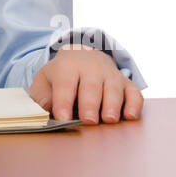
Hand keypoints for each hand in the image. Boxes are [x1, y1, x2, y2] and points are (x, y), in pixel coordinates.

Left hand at [28, 44, 142, 124]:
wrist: (81, 56)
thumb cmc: (60, 77)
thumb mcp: (43, 83)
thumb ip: (41, 100)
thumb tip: (42, 118)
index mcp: (66, 68)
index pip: (64, 84)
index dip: (63, 102)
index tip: (63, 118)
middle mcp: (91, 69)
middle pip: (91, 86)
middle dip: (90, 104)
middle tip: (89, 120)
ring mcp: (110, 75)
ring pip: (114, 88)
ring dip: (112, 104)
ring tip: (109, 119)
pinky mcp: (126, 83)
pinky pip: (134, 92)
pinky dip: (134, 104)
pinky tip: (130, 116)